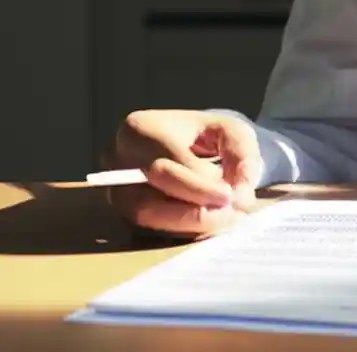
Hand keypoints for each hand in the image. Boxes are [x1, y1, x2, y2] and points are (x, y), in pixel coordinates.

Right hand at [104, 109, 262, 237]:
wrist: (182, 141)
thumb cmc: (205, 134)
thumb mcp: (231, 131)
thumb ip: (242, 156)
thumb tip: (240, 194)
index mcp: (139, 129)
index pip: (166, 165)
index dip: (199, 186)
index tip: (231, 195)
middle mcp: (116, 161)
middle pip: (151, 196)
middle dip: (195, 209)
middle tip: (230, 212)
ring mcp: (114, 188)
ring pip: (148, 217)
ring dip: (190, 224)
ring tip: (224, 219)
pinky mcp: (122, 211)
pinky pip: (150, 228)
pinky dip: (183, 228)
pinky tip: (209, 223)